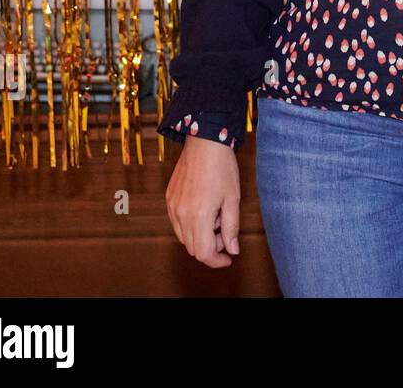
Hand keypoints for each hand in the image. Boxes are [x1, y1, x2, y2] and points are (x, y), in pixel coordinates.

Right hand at [166, 135, 241, 267]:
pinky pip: (177, 222)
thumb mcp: (233, 199)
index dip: (217, 260)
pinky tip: (205, 208)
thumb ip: (231, 227)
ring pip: (184, 236)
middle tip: (226, 232)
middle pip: (193, 248)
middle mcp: (181, 215)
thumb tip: (232, 250)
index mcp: (198, 217)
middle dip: (211, 247)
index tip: (229, 258)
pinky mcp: (169, 198)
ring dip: (200, 235)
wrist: (205, 142)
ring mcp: (172, 206)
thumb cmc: (222, 168)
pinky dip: (191, 224)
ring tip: (217, 215)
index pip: (204, 253)